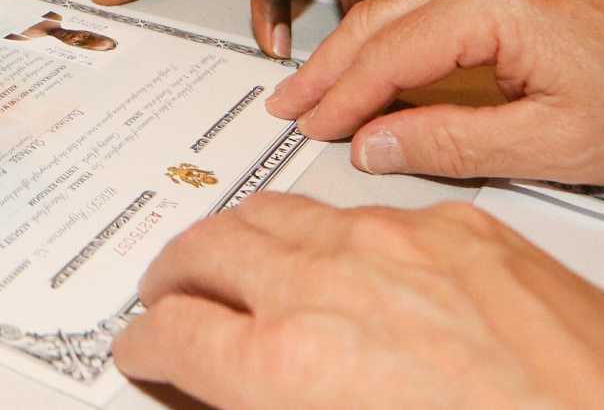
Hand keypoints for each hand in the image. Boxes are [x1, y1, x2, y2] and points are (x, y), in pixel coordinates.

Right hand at [116, 194, 603, 409]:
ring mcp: (398, 247)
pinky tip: (344, 254)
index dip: (143, 342)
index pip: (172, 333)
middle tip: (164, 294)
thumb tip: (251, 390)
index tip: (140, 349)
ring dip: (239, 235)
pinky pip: (367, 212)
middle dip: (171, 274)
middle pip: (206, 251)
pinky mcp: (463, 230)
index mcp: (292, 368)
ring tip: (232, 257)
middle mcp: (331, 291)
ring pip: (278, 211)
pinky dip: (331, 230)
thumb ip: (284, 402)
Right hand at [267, 0, 603, 184]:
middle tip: (287, 108)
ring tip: (315, 95)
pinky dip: (389, 43)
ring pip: (394, 10)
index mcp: (492, 1)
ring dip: (352, 55)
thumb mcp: (553, 144)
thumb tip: (374, 146)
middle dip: (328, 69)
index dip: (342, 98)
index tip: (307, 129)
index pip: (388, 53)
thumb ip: (452, 144)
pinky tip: (372, 73)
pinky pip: (424, 10)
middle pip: (376, 19)